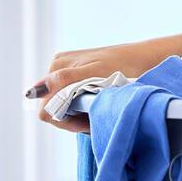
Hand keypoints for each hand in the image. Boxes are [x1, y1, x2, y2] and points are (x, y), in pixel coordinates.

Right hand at [28, 41, 160, 133]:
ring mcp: (67, 71)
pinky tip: (98, 105)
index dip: (65, 121)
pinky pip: (71, 97)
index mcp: (57, 68)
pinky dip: (82, 105)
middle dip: (71, 118)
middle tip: (96, 118)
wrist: (146, 57)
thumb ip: (65, 80)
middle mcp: (57, 68)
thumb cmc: (125, 64)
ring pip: (62, 103)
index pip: (46, 108)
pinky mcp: (77, 74)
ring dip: (78, 112)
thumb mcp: (96, 73)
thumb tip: (36, 91)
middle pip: (53, 106)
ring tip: (99, 111)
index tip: (87, 123)